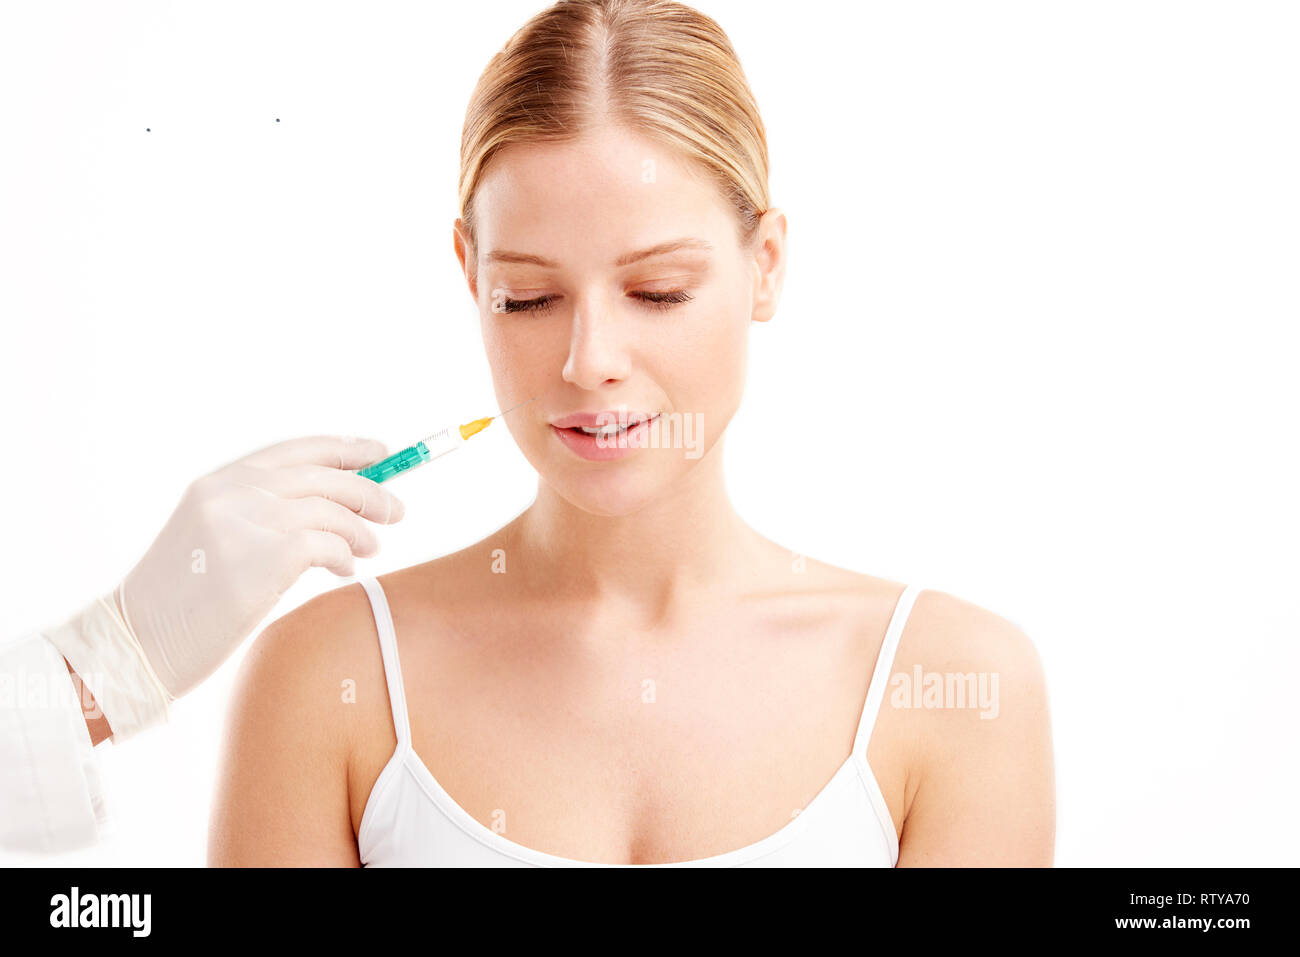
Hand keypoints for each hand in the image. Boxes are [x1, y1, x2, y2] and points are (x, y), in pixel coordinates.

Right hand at [120, 435, 402, 698]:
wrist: (137, 646)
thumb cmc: (180, 603)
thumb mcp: (209, 539)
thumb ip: (258, 514)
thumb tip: (333, 508)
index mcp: (217, 482)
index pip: (296, 450)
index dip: (344, 449)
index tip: (380, 453)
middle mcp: (232, 494)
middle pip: (323, 475)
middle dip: (368, 490)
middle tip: (396, 511)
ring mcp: (247, 523)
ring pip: (331, 510)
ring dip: (361, 530)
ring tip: (370, 549)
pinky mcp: (266, 558)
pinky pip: (329, 545)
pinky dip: (346, 556)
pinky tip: (346, 570)